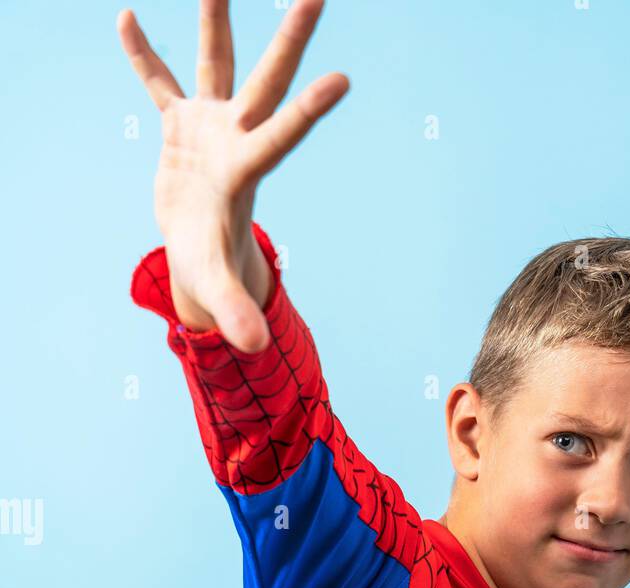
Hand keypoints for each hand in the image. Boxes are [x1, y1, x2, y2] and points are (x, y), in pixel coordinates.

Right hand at [117, 0, 348, 351]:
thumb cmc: (213, 268)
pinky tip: (124, 17)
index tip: (342, 81)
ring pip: (216, 60)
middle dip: (291, 40)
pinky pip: (159, 81)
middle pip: (267, 81)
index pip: (281, 136)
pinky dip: (142, 55)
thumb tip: (254, 349)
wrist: (200, 248)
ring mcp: (209, 125)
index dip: (306, 111)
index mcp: (246, 171)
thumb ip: (236, 312)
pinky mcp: (180, 123)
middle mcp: (236, 136)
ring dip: (215, 16)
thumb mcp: (219, 290)